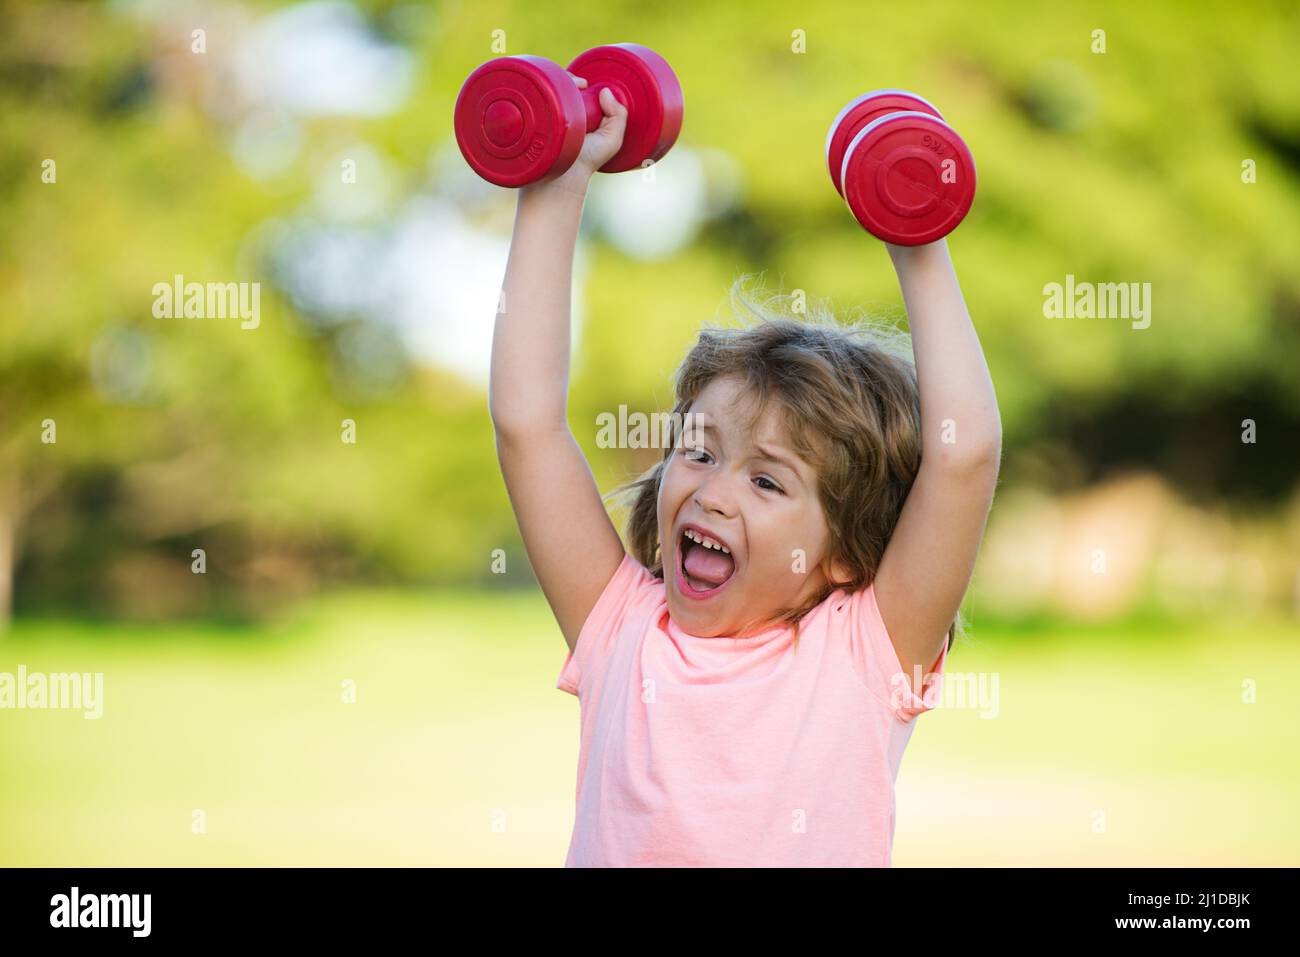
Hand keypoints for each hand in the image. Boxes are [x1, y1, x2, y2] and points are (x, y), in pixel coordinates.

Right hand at [528, 75, 627, 198]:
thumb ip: (619, 116)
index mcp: (576, 112)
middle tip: (577, 85)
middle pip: (559, 82)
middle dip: (567, 77)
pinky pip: (531, 98)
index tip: (585, 83)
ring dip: (553, 80)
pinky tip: (546, 89)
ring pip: (545, 87)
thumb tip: (606, 91)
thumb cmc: (587, 161)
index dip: (580, 80)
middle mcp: (559, 111)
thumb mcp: (612, 139)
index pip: (575, 87)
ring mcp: (543, 114)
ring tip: (564, 86)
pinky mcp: (530, 118)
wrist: (563, 176)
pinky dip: (537, 89)